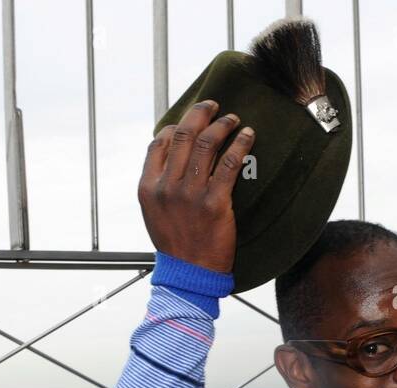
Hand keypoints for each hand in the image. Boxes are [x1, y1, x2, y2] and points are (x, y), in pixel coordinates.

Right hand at [138, 99, 254, 273]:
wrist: (190, 274)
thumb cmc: (175, 244)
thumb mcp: (154, 214)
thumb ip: (158, 185)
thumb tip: (169, 157)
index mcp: (148, 187)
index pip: (158, 143)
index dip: (175, 125)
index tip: (189, 120)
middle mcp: (166, 187)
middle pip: (184, 135)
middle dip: (200, 113)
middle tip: (213, 105)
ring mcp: (190, 194)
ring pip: (207, 144)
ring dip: (223, 125)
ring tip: (233, 119)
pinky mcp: (215, 202)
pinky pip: (229, 163)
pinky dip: (240, 145)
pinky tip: (248, 136)